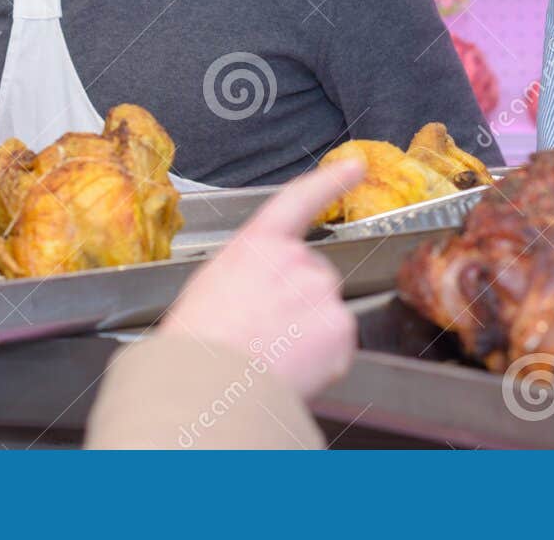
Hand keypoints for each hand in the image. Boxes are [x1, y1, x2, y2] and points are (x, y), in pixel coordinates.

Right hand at [162, 155, 365, 399]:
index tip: (355, 167)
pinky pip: (337, 347)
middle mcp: (296, 259)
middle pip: (315, 278)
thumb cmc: (198, 343)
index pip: (301, 199)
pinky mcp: (340, 328)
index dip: (331, 180)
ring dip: (308, 336)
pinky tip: (290, 371)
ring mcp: (322, 292)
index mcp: (259, 244)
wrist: (208, 386)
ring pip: (326, 315)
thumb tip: (265, 292)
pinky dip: (320, 363)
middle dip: (300, 306)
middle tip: (266, 335)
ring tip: (271, 357)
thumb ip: (252, 274)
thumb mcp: (212, 286)